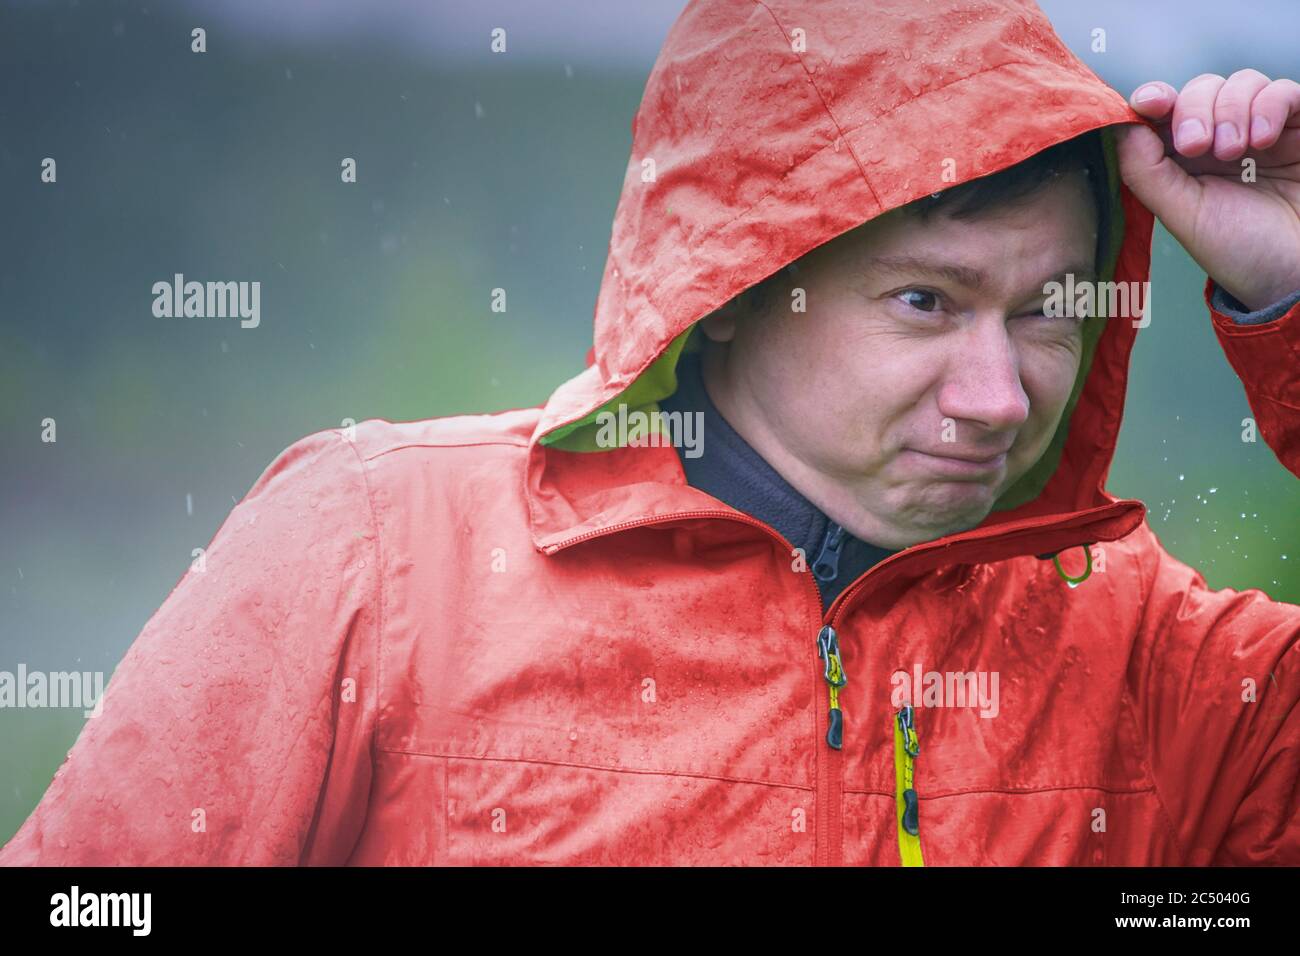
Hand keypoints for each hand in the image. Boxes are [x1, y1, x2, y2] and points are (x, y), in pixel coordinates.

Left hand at [1114, 71, 1299, 310]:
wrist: (1297, 274)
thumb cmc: (1241, 251)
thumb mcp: (1184, 216)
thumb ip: (1147, 172)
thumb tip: (1120, 127)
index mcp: (1184, 162)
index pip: (1164, 113)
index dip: (1153, 99)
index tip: (1148, 104)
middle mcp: (1221, 140)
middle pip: (1200, 90)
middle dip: (1193, 109)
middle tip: (1197, 145)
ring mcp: (1262, 130)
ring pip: (1240, 82)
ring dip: (1231, 109)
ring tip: (1234, 151)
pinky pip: (1283, 90)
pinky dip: (1269, 105)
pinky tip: (1262, 140)